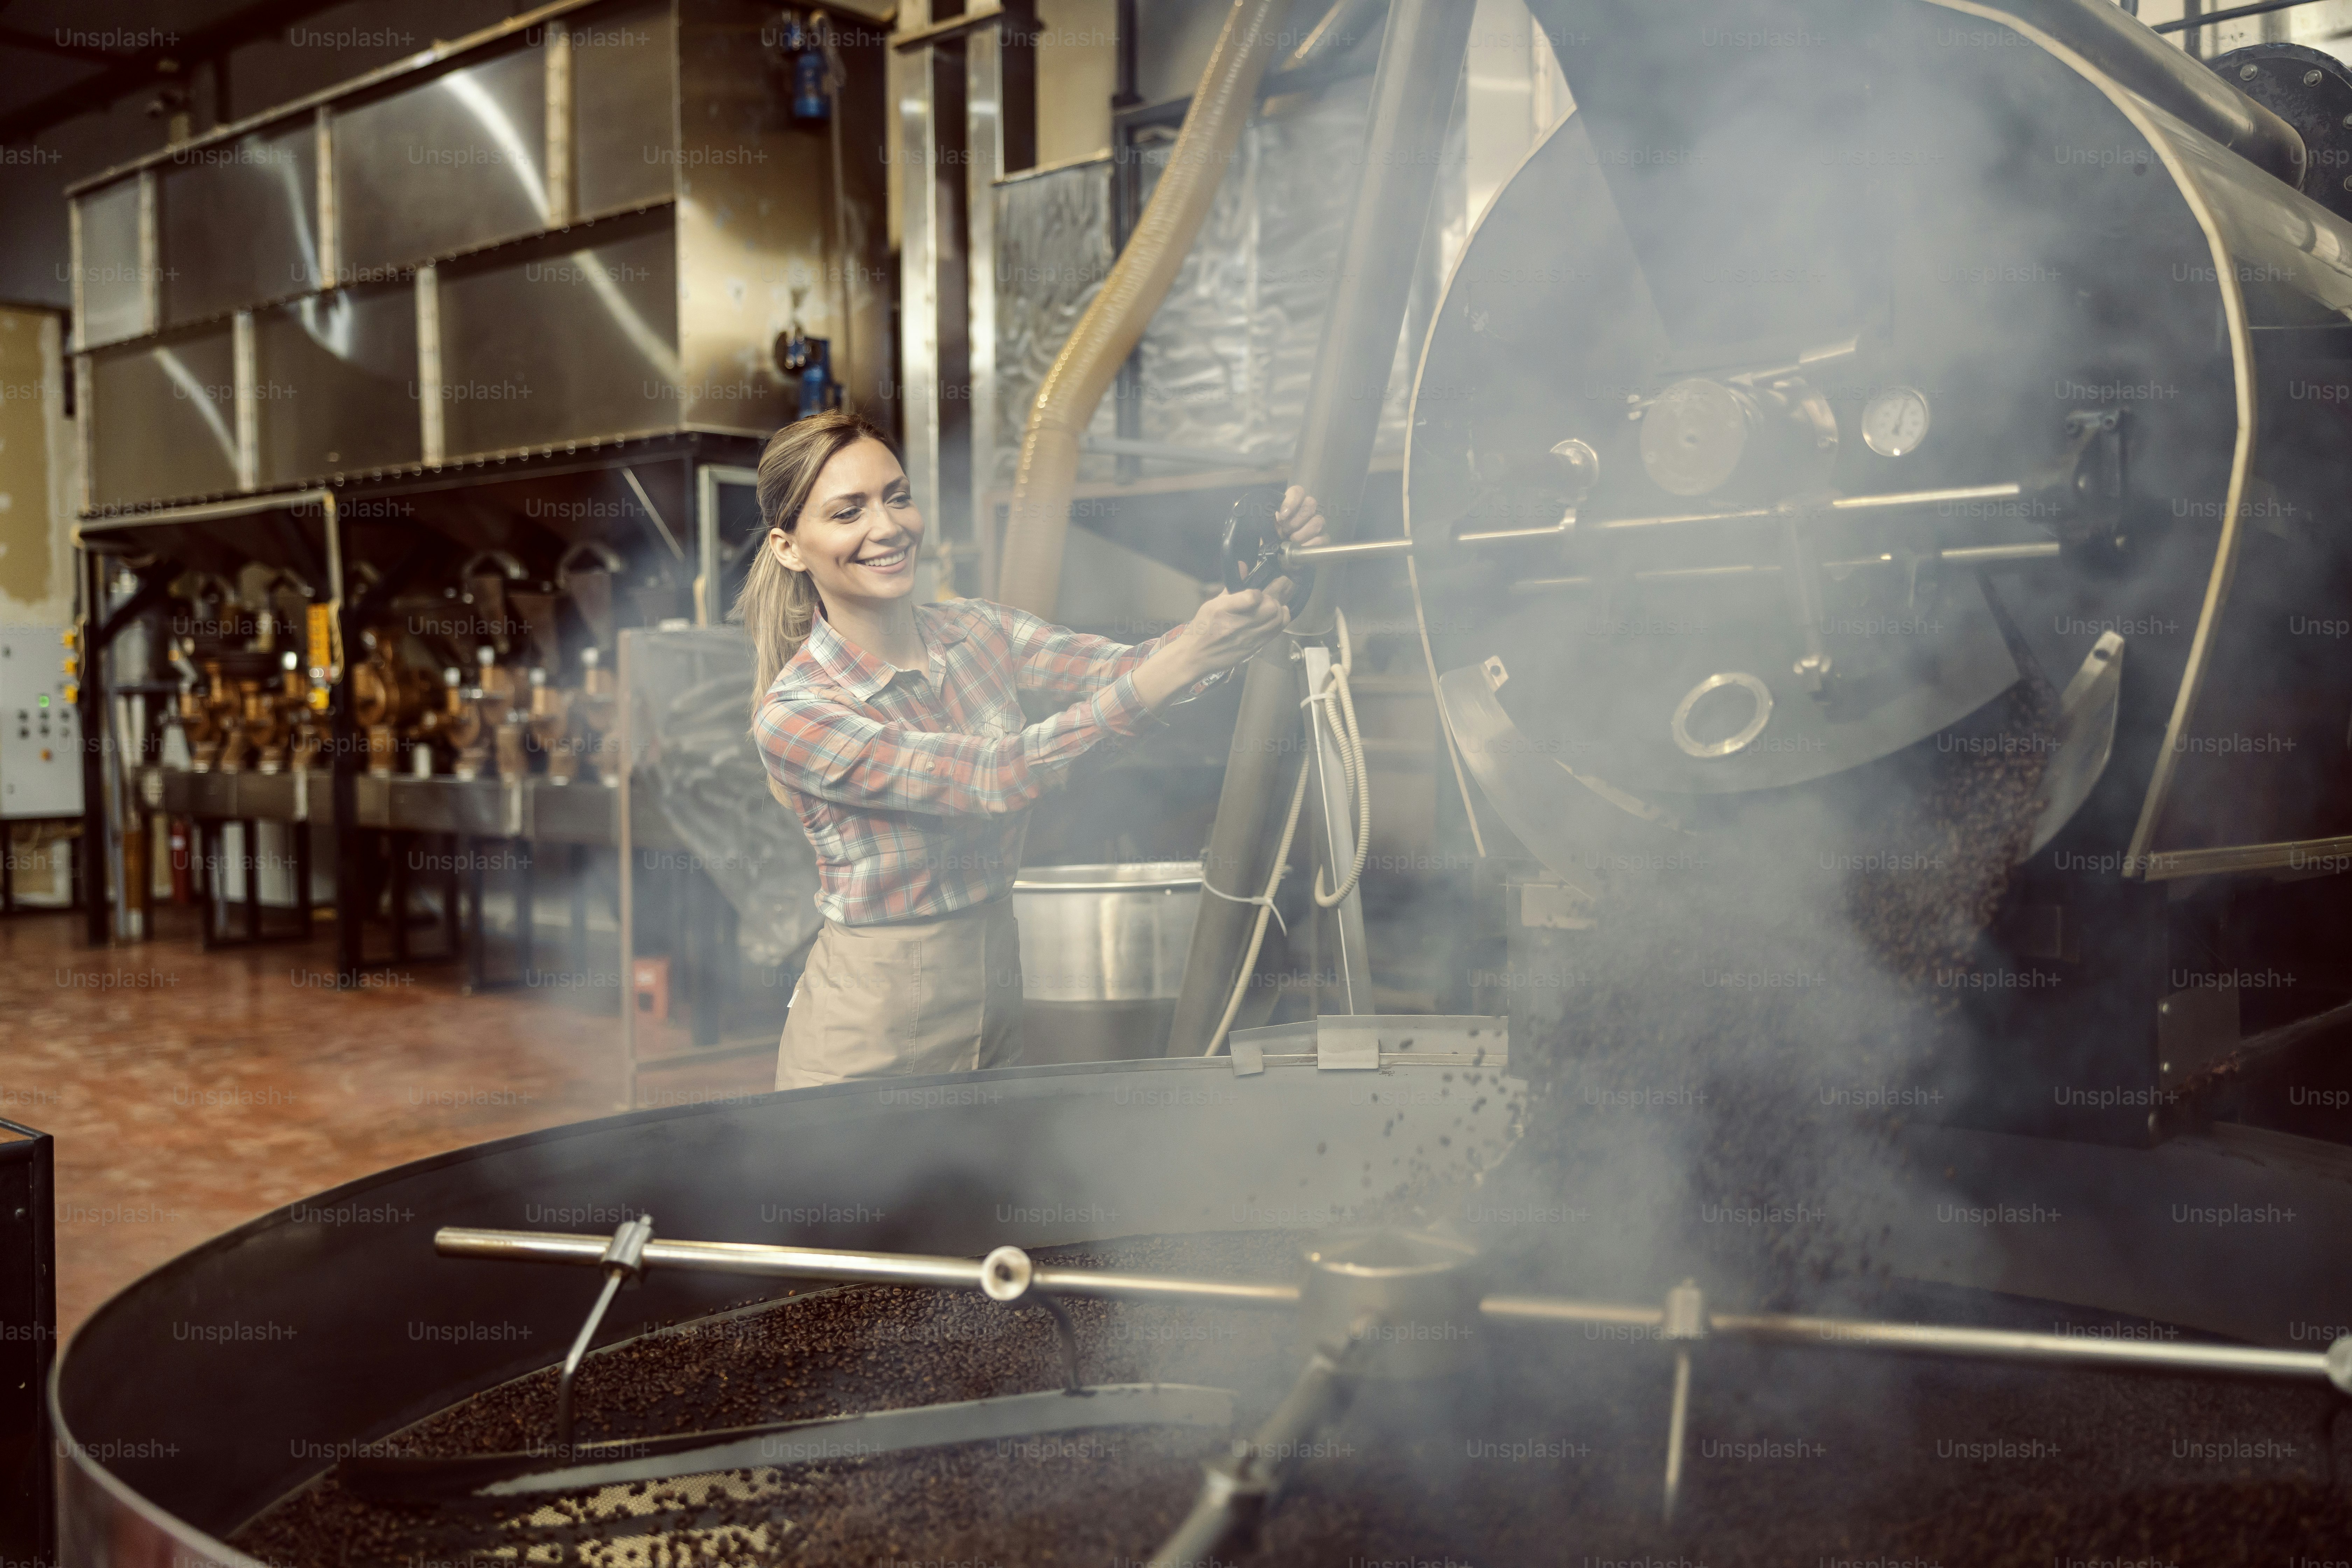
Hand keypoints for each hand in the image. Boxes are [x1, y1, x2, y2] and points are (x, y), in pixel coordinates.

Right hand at [1132, 579, 1293, 711]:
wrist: (1196, 656)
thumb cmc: (1202, 629)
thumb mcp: (1211, 604)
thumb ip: (1230, 586)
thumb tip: (1243, 566)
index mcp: (1222, 610)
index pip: (1253, 596)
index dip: (1258, 592)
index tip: (1255, 592)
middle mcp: (1236, 625)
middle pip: (1270, 608)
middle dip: (1273, 599)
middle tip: (1268, 597)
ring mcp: (1247, 638)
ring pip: (1277, 620)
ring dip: (1279, 610)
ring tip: (1274, 606)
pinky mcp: (1254, 648)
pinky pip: (1275, 633)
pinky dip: (1280, 622)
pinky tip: (1276, 617)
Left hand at [1274, 485, 1326, 551]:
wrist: (1281, 555)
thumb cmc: (1275, 536)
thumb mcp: (1269, 526)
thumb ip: (1271, 518)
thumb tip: (1275, 514)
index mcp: (1294, 504)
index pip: (1298, 492)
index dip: (1291, 501)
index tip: (1283, 515)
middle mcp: (1308, 510)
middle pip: (1311, 503)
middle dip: (1296, 519)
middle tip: (1285, 530)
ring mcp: (1318, 523)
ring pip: (1318, 521)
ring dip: (1303, 532)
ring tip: (1292, 540)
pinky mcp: (1324, 538)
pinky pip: (1322, 538)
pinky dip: (1310, 544)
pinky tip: (1301, 547)